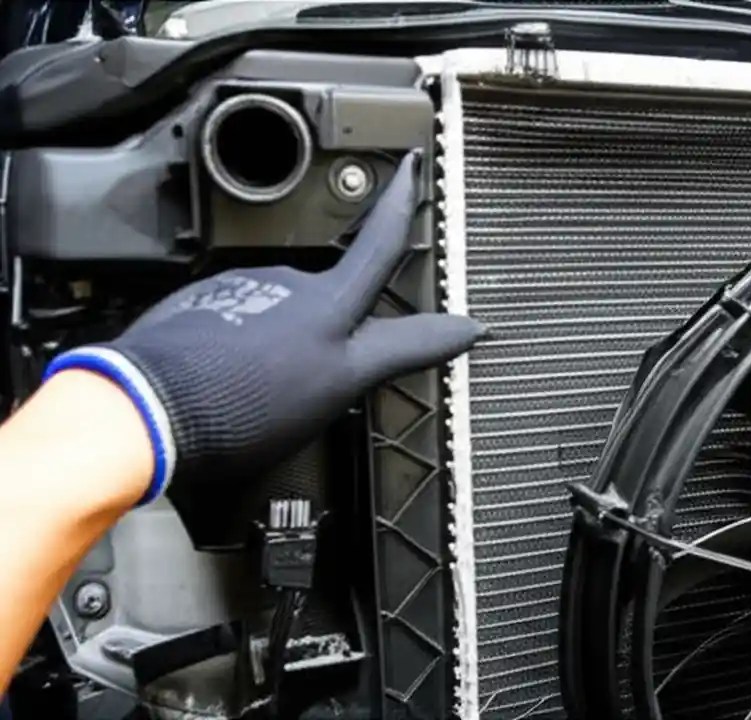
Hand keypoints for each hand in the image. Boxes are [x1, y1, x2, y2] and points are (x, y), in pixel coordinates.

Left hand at [43, 152, 482, 504]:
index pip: (385, 249)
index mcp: (331, 309)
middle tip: (340, 316)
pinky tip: (239, 374)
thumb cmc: (240, 413)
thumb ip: (391, 354)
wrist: (148, 409)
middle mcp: (292, 288)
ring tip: (276, 383)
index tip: (418, 176)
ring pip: (290, 301)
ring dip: (291, 332)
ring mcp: (247, 290)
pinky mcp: (206, 299)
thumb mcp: (335, 393)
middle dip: (346, 294)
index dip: (406, 210)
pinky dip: (250, 338)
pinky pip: (246, 311)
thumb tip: (449, 332)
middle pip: (338, 282)